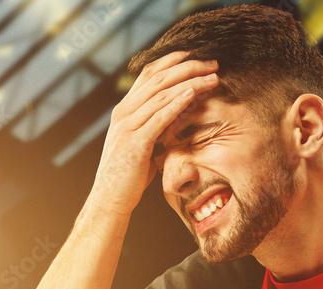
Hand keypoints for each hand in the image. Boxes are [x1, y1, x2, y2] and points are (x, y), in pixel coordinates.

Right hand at [90, 51, 219, 217]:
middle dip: (188, 66)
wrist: (109, 199)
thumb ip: (153, 130)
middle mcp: (124, 112)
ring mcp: (128, 126)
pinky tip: (194, 94)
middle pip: (158, 78)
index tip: (196, 55)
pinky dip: (178, 102)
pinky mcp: (135, 142)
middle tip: (212, 62)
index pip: (149, 74)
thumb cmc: (127, 175)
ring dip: (190, 82)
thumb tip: (172, 123)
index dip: (173, 60)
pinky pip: (160, 116)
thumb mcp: (141, 145)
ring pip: (162, 93)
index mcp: (125, 110)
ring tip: (212, 77)